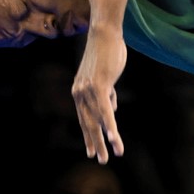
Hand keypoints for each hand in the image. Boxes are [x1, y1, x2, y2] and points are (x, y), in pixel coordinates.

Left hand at [71, 28, 127, 162]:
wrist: (105, 33)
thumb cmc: (107, 52)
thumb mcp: (105, 76)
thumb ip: (106, 92)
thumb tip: (110, 108)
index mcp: (79, 91)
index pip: (84, 118)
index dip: (88, 136)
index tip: (91, 151)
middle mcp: (80, 93)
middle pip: (88, 124)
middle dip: (95, 143)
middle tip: (100, 160)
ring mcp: (88, 90)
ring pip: (98, 121)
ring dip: (106, 140)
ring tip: (112, 154)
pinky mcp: (99, 86)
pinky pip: (105, 111)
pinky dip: (110, 126)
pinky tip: (114, 138)